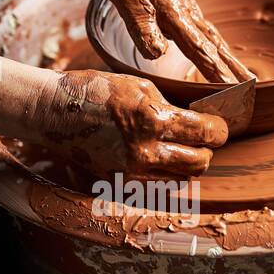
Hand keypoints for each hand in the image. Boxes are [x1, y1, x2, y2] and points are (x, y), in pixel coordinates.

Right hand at [34, 69, 227, 178]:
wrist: (53, 113)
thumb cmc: (94, 92)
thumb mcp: (139, 87)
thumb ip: (169, 106)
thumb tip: (196, 118)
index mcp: (153, 120)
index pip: (206, 134)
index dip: (219, 131)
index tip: (220, 128)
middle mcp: (145, 152)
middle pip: (199, 164)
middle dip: (206, 151)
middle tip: (202, 140)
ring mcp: (130, 173)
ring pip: (180, 180)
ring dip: (186, 166)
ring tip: (179, 150)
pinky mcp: (118, 184)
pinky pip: (154, 186)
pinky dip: (162, 176)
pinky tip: (156, 160)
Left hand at [99, 0, 254, 84]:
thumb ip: (141, 25)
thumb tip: (157, 53)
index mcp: (174, 13)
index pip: (200, 51)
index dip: (216, 74)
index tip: (233, 93)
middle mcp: (186, 12)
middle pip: (215, 48)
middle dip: (232, 71)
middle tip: (252, 93)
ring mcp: (186, 7)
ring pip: (213, 39)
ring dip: (229, 59)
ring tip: (245, 78)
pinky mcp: (181, 3)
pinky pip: (205, 30)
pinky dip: (217, 46)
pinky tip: (219, 52)